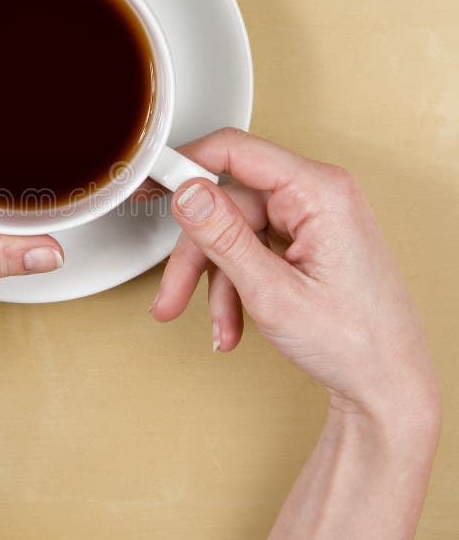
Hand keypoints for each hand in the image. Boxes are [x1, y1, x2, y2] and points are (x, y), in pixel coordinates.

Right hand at [152, 129, 438, 427]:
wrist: (388, 388)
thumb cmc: (356, 344)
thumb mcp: (273, 292)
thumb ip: (224, 237)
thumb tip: (187, 193)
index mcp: (319, 193)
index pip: (235, 151)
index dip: (185, 164)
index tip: (150, 183)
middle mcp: (316, 197)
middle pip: (227, 206)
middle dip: (197, 256)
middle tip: (171, 293)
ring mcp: (311, 220)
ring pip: (233, 234)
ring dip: (216, 282)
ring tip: (218, 324)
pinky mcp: (305, 242)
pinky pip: (250, 251)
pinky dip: (235, 288)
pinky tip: (234, 323)